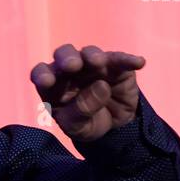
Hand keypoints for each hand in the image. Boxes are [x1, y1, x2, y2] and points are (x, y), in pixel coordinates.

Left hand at [30, 44, 144, 142]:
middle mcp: (70, 70)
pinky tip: (138, 62)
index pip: (41, 73)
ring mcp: (93, 65)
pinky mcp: (116, 66)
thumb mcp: (79, 127)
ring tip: (98, 63)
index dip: (42, 75)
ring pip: (89, 53)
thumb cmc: (86, 123)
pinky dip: (128, 59)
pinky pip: (120, 59)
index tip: (47, 82)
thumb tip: (100, 86)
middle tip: (73, 65)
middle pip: (64, 54)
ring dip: (93, 55)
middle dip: (67, 58)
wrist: (113, 127)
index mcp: (53, 84)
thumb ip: (81, 110)